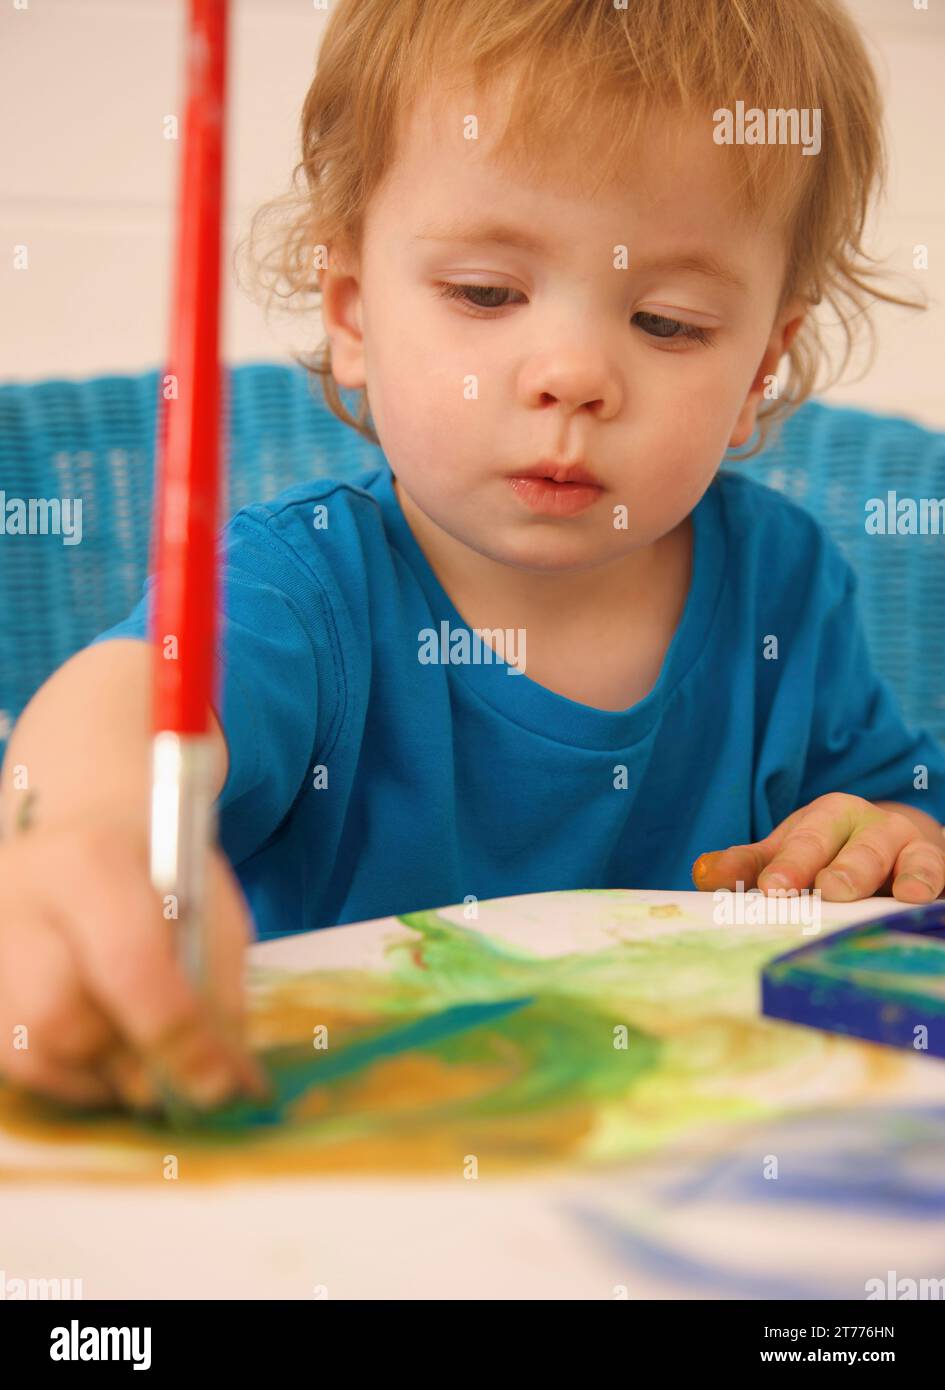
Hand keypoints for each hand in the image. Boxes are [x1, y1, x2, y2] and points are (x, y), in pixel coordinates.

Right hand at [0, 817, 268, 1110]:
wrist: (83, 842)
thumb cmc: (155, 875)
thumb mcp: (206, 901)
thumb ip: (217, 983)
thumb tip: (234, 1078)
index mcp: (91, 862)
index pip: (127, 961)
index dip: (174, 1033)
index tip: (217, 1084)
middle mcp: (17, 901)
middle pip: (59, 1015)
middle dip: (130, 1063)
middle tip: (181, 1084)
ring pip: (33, 1049)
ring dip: (102, 1077)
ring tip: (146, 1064)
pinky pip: (18, 1063)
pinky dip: (73, 1078)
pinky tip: (108, 1059)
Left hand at [692, 793, 944, 902]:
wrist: (897, 846)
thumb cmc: (831, 852)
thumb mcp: (790, 853)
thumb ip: (748, 865)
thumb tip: (702, 874)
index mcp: (826, 817)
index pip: (804, 841)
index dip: (789, 865)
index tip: (772, 888)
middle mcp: (870, 826)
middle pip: (854, 848)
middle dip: (842, 869)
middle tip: (829, 891)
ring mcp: (909, 846)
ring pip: (903, 858)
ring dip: (896, 876)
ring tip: (891, 894)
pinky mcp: (937, 866)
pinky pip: (937, 872)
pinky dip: (931, 883)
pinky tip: (920, 898)